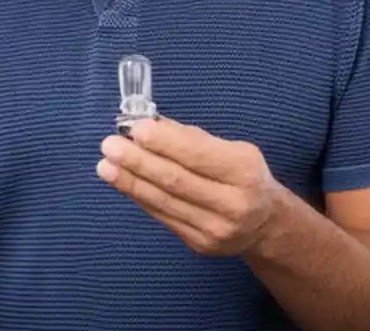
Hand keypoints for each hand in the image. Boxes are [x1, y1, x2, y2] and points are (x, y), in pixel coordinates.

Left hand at [97, 118, 280, 256]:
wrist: (264, 224)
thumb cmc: (243, 176)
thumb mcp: (231, 149)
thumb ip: (192, 138)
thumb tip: (150, 124)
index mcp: (244, 172)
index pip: (198, 156)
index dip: (165, 143)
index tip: (136, 129)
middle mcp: (233, 204)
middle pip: (176, 181)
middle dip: (138, 162)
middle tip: (110, 145)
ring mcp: (215, 229)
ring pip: (164, 201)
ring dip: (130, 181)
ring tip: (105, 165)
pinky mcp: (199, 244)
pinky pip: (162, 216)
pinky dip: (139, 196)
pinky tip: (122, 182)